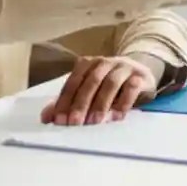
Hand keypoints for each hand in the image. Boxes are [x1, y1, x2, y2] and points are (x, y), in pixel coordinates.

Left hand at [40, 55, 157, 125]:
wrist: (140, 72)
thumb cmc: (108, 85)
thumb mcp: (88, 91)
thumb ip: (68, 102)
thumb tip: (46, 118)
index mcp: (87, 64)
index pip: (73, 82)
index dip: (65, 101)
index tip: (59, 121)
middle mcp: (104, 62)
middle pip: (90, 82)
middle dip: (81, 103)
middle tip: (75, 123)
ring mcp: (123, 68)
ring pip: (110, 83)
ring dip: (101, 103)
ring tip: (95, 121)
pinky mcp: (140, 76)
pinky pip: (132, 87)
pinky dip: (123, 102)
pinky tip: (117, 117)